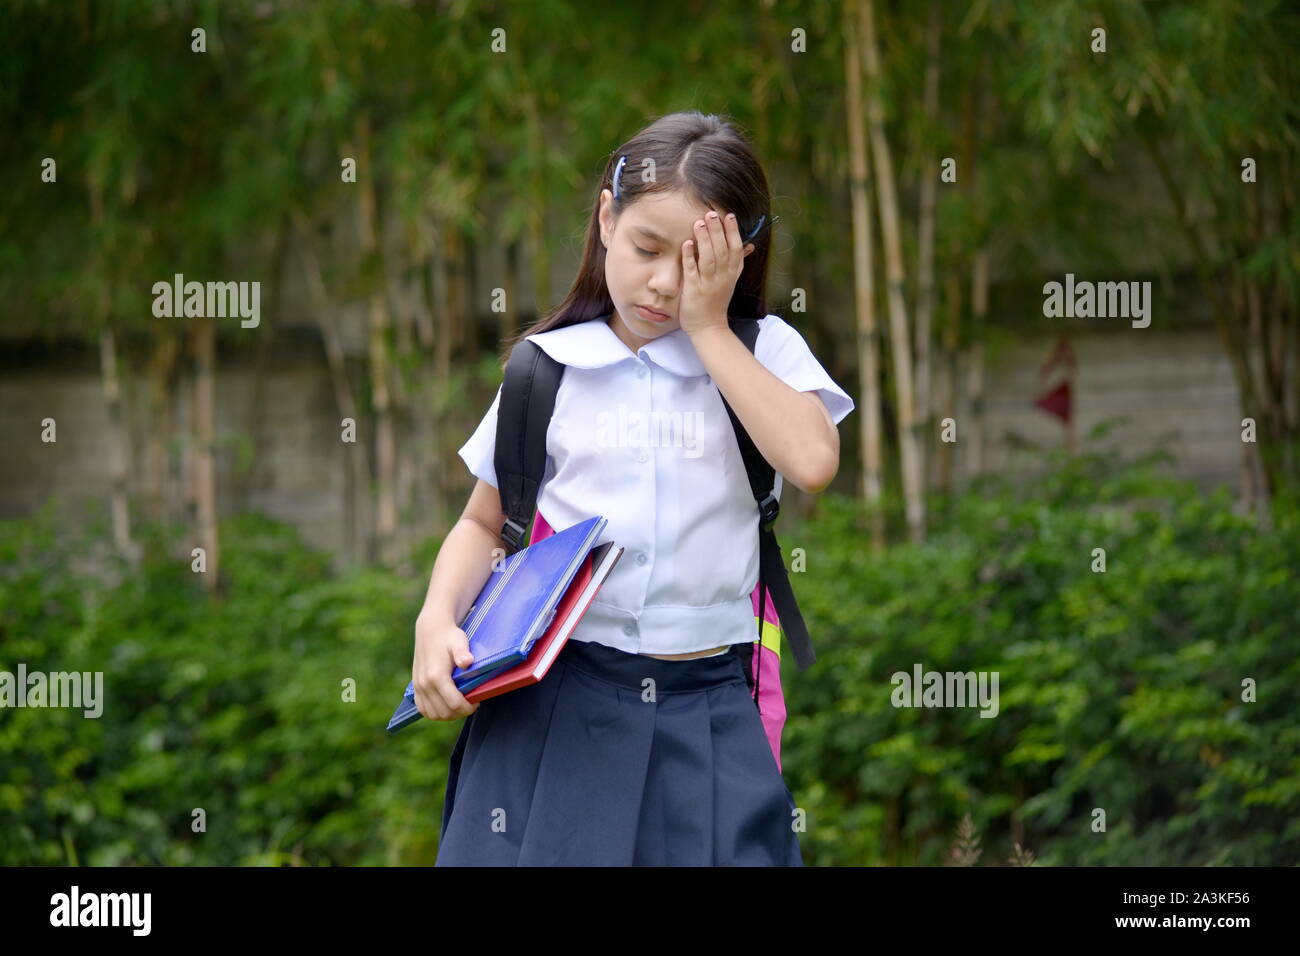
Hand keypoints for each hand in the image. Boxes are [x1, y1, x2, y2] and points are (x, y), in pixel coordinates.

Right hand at [412, 611, 480, 720]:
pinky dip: (435, 713)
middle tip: (470, 704)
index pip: (454, 704)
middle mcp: (425, 684)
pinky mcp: (415, 687)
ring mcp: (418, 687)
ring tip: (459, 705)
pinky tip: (446, 706)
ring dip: (448, 715)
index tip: (476, 702)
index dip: (468, 707)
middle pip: (445, 713)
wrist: (431, 630)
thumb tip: (467, 662)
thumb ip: (462, 653)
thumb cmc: (449, 636)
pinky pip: (423, 709)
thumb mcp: (459, 642)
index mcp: (437, 676)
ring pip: (433, 714)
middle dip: (460, 713)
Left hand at [679, 210, 753, 336]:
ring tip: (699, 223)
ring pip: (708, 258)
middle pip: (722, 250)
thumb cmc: (717, 302)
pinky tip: (687, 243)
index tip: (729, 216)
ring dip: (704, 240)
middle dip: (717, 231)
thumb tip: (749, 244)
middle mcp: (722, 277)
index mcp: (732, 273)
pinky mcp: (694, 290)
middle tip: (711, 213)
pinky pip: (692, 271)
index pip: (736, 249)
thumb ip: (737, 262)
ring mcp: (708, 284)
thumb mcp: (731, 281)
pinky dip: (690, 257)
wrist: (709, 328)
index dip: (733, 232)